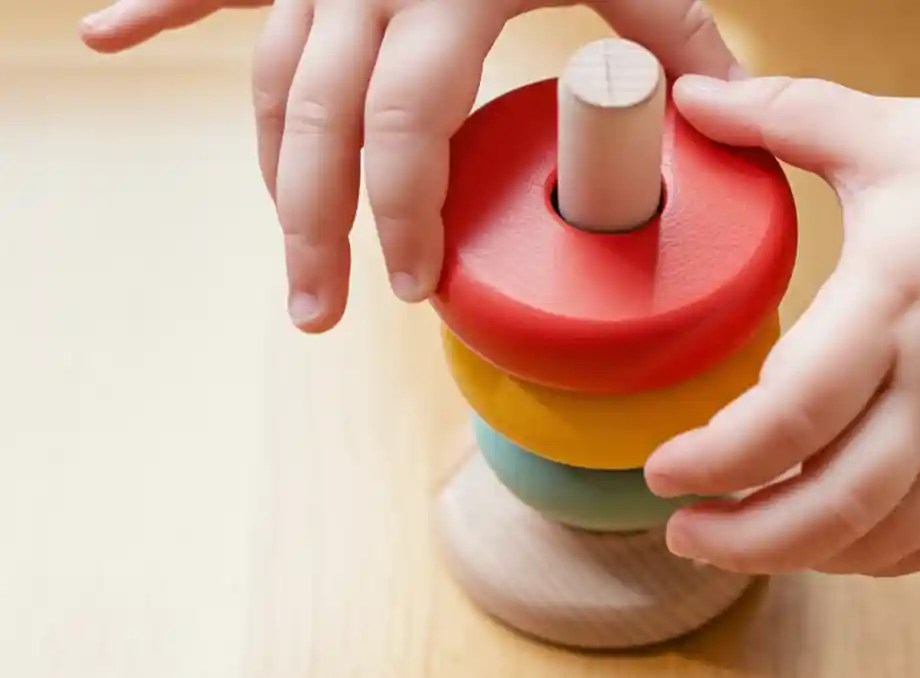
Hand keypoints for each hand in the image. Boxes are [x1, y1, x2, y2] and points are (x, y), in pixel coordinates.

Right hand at [80, 0, 742, 331]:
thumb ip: (672, 32)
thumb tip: (718, 111)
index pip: (405, 124)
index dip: (404, 213)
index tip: (416, 283)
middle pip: (318, 121)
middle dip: (315, 228)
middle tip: (323, 310)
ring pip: (270, 78)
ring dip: (271, 172)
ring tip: (292, 253)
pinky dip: (161, 6)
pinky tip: (108, 36)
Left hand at [644, 76, 919, 575]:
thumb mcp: (882, 133)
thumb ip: (778, 114)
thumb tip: (690, 95)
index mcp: (893, 301)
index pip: (797, 411)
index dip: (720, 458)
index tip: (662, 468)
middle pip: (838, 502)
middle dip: (746, 538)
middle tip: (681, 530)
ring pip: (885, 535)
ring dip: (800, 555)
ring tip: (733, 542)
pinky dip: (872, 556)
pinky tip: (822, 542)